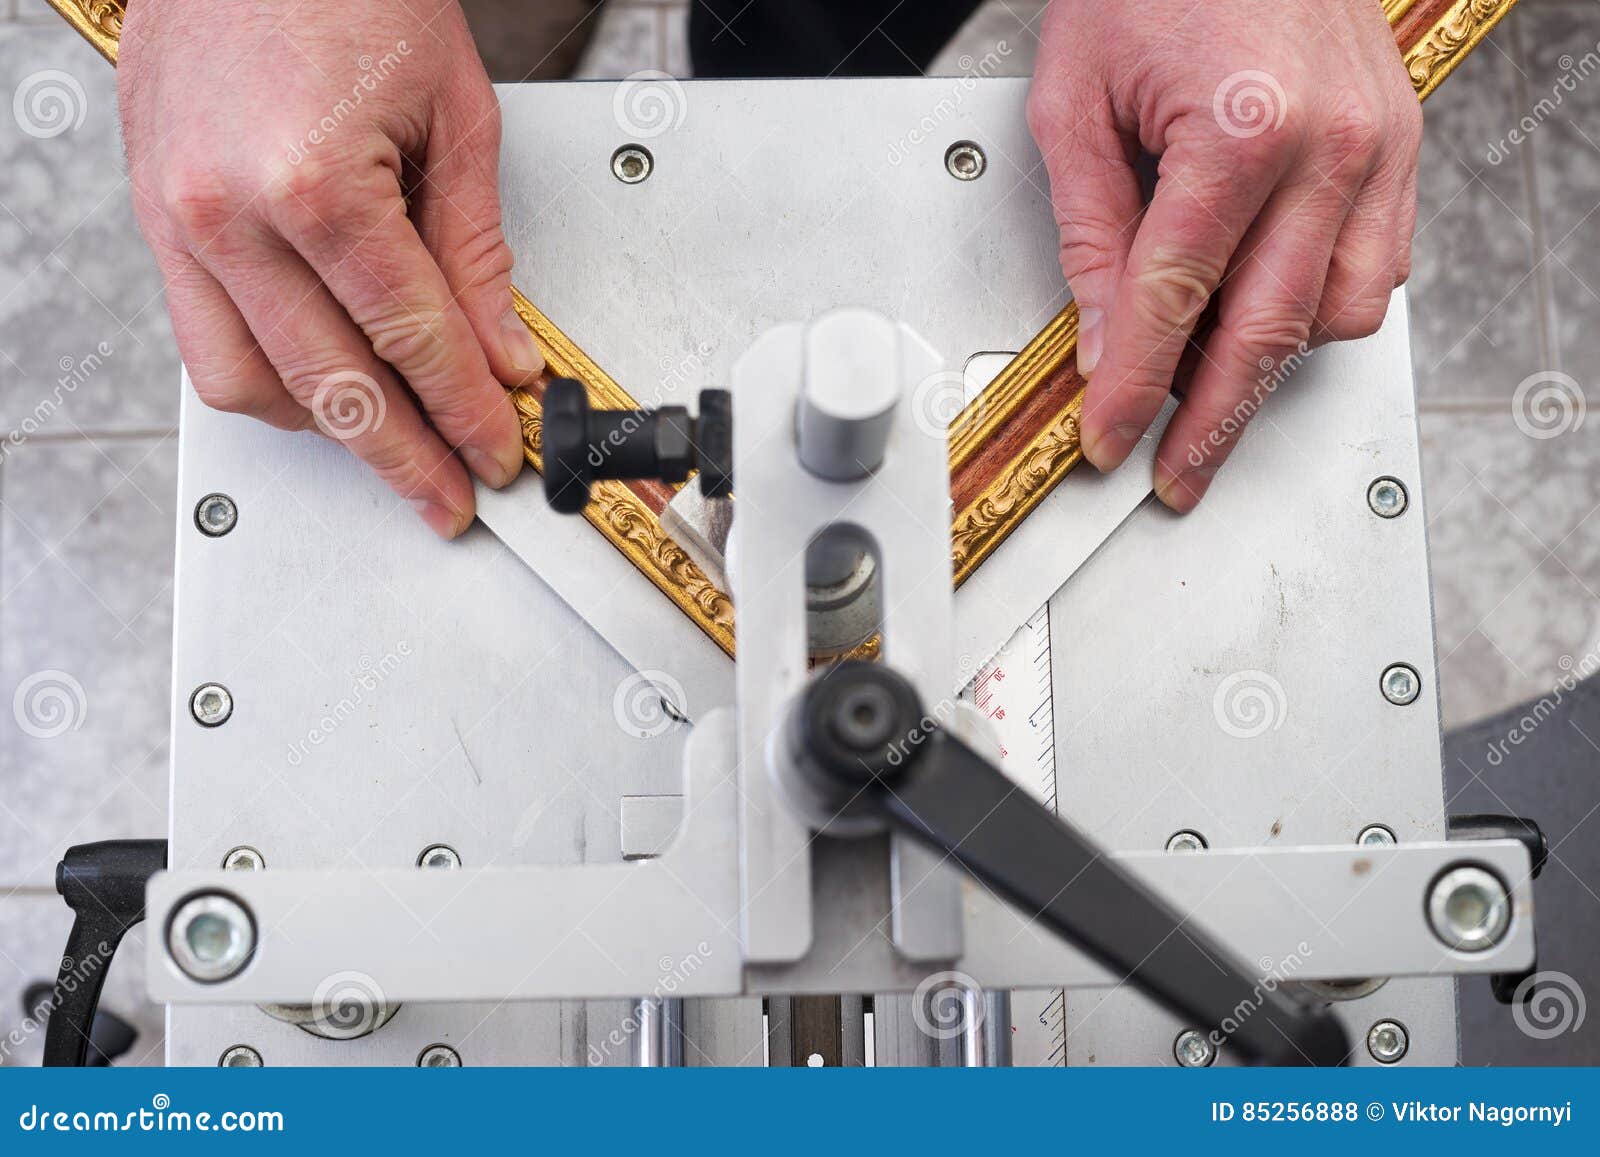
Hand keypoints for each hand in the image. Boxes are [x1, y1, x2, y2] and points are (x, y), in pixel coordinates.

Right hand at [120, 0, 542, 537]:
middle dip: (404, 457)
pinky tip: (323, 387)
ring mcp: (178, 219)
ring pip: (252, 386)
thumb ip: (475, 254)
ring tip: (395, 443)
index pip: (410, 343)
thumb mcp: (456, 118)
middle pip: (332, 388)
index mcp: (315, 184)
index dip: (464, 415)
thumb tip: (501, 353)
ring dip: (329, 431)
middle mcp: (231, 214)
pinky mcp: (155, 215)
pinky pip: (205, 341)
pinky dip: (269, 381)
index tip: (496, 454)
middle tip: (449, 497)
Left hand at [1027, 0, 1421, 510]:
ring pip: (1339, 314)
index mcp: (1243, 129)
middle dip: (1213, 419)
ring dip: (1271, 360)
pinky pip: (1378, 266)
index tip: (1111, 440)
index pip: (1175, 303)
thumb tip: (1104, 341)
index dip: (1135, 389)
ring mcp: (1380, 144)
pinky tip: (1267, 309)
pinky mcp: (1400, 142)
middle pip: (1270, 332)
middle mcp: (1332, 143)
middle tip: (1176, 472)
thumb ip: (1092, 233)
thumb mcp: (1075, 101)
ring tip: (1207, 378)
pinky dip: (1323, 306)